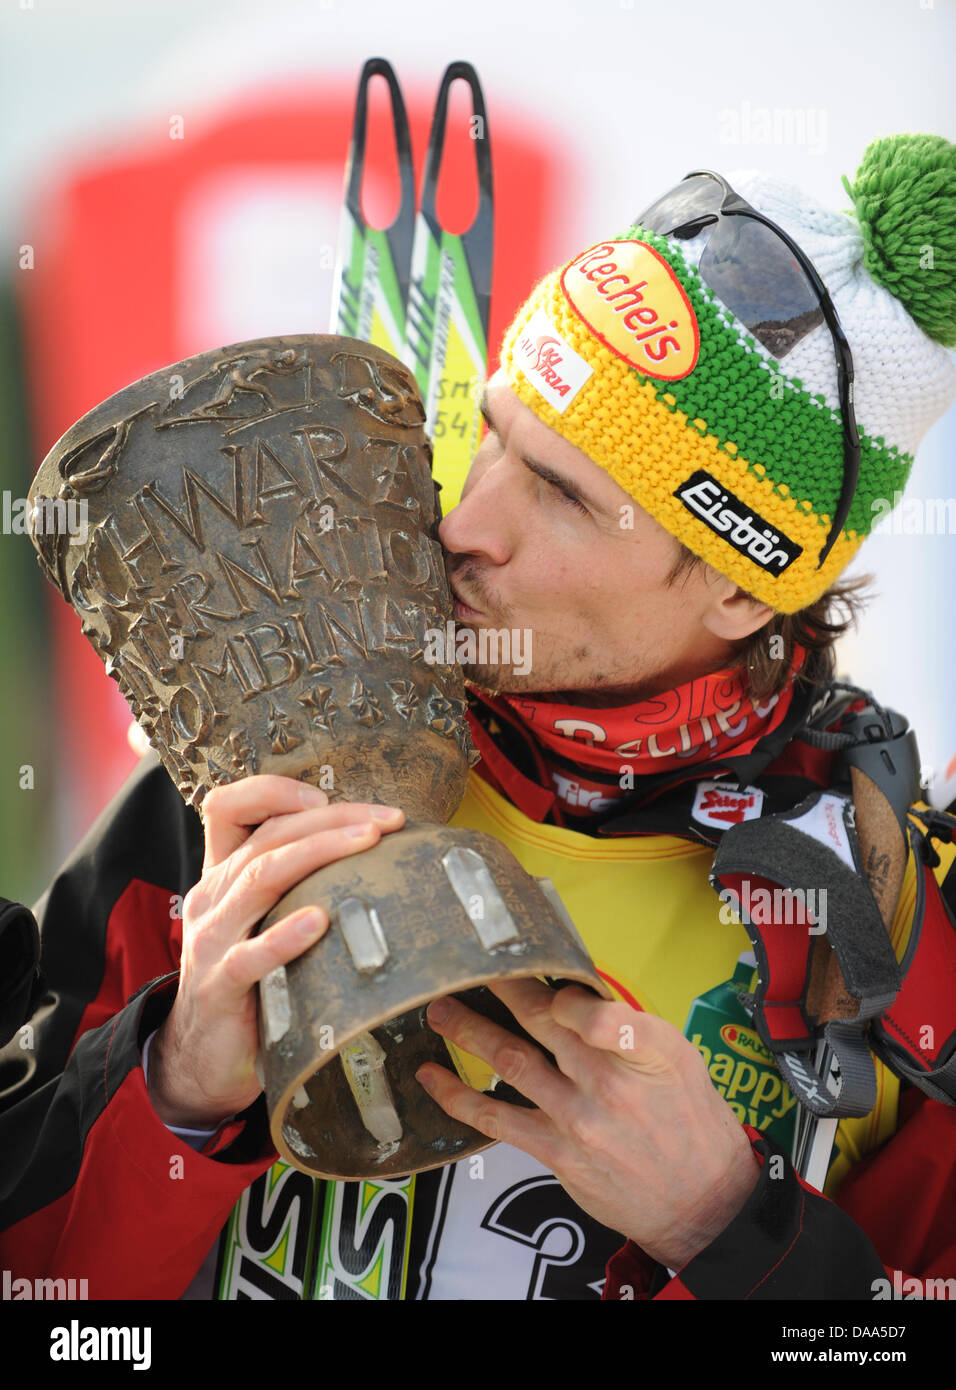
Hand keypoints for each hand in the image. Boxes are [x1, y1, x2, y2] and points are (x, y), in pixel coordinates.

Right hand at [147, 777, 404, 1128]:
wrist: (202, 1060)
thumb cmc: (248, 983)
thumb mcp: (261, 922)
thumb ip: (293, 886)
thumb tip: (366, 849)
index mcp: (222, 875)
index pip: (230, 806)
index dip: (276, 791)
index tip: (328, 796)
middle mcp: (213, 897)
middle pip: (268, 836)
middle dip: (330, 818)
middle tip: (385, 819)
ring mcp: (212, 939)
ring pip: (261, 877)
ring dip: (318, 853)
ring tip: (365, 843)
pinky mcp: (220, 985)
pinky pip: (250, 955)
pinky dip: (285, 936)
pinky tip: (318, 922)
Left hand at [417, 981, 760, 1269]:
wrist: (702, 1201)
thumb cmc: (689, 1120)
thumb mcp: (678, 1058)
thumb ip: (628, 1025)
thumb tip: (572, 992)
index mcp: (648, 1052)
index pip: (600, 1012)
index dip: (565, 993)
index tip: (542, 970)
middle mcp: (610, 1082)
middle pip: (542, 1022)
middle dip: (500, 988)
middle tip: (465, 966)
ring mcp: (578, 1118)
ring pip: (511, 1061)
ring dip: (468, 1031)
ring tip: (438, 1009)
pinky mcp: (555, 1151)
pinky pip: (496, 1119)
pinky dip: (458, 1097)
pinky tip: (433, 1077)